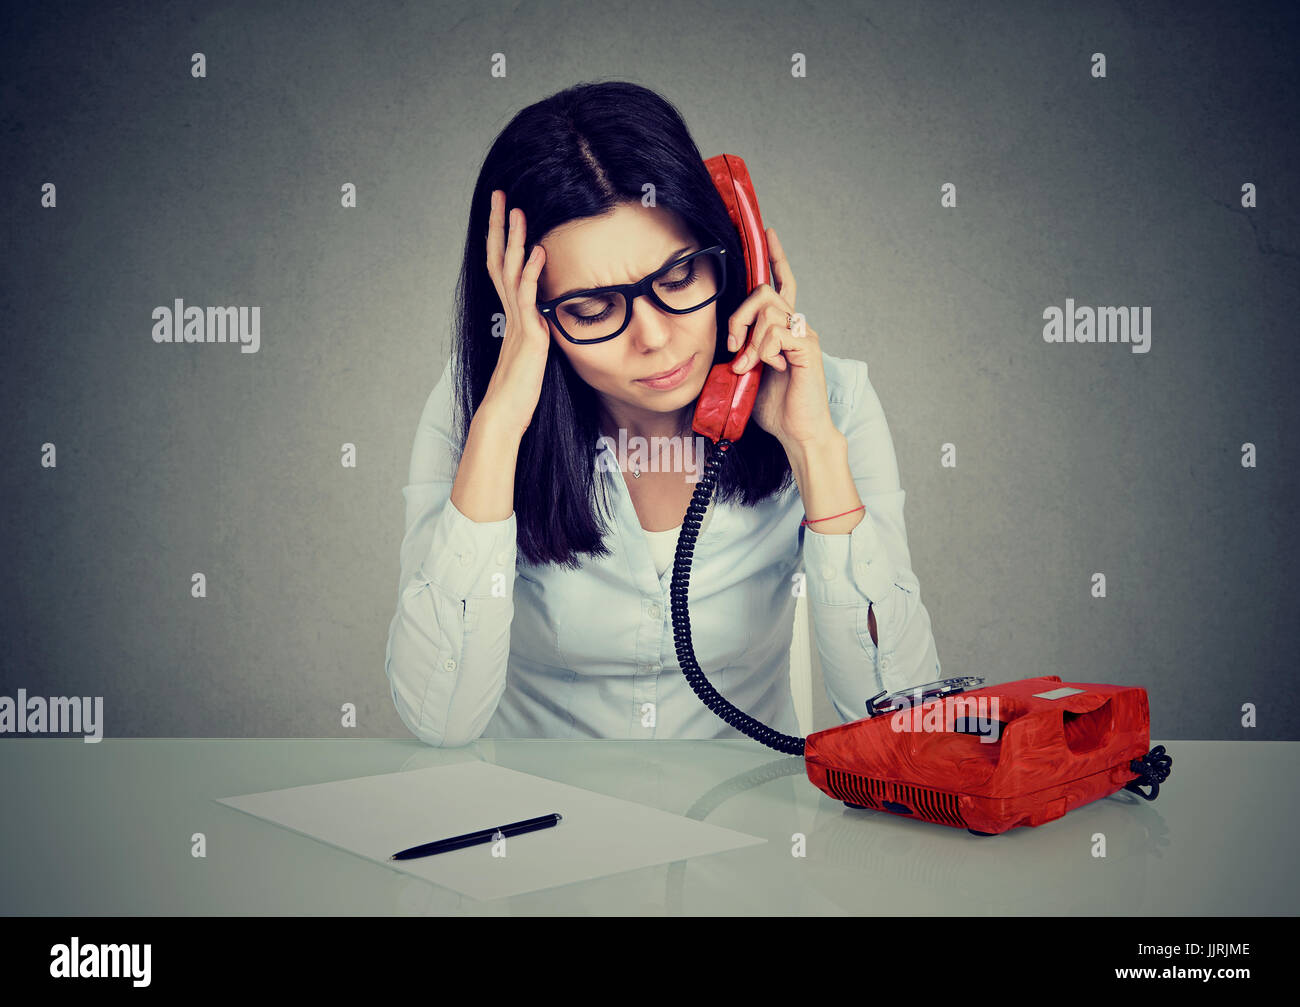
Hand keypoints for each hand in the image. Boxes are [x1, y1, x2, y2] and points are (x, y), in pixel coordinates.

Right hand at [479, 189, 549, 438]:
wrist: (505, 414)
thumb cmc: (519, 392)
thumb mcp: (534, 356)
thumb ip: (538, 335)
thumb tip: (547, 324)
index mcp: (512, 316)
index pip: (504, 268)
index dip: (504, 240)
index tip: (506, 214)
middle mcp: (511, 314)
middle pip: (501, 260)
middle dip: (501, 227)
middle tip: (501, 197)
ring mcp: (517, 322)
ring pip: (512, 272)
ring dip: (516, 240)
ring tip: (518, 211)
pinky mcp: (527, 335)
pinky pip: (528, 298)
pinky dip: (533, 272)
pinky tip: (538, 251)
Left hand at [725, 227, 836, 447]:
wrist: (798, 432)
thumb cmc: (775, 407)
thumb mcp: (747, 373)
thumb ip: (738, 350)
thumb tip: (724, 341)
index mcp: (782, 328)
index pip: (781, 284)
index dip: (775, 258)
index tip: (768, 234)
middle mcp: (795, 325)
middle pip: (763, 293)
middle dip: (739, 316)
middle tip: (733, 345)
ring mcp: (803, 335)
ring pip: (767, 313)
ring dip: (749, 341)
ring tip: (749, 366)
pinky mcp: (807, 348)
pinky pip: (776, 333)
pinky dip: (763, 351)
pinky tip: (768, 368)